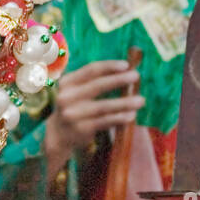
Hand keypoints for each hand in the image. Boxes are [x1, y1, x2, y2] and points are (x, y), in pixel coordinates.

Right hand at [44, 60, 144, 179]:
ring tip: (141, 100)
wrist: (59, 134)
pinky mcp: (80, 129)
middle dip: (119, 80)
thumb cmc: (76, 106)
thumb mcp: (78, 91)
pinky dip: (119, 118)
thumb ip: (96, 81)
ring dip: (124, 103)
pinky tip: (131, 116)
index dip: (109, 66)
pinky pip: (104, 122)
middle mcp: (67, 97)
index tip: (126, 65)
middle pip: (98, 86)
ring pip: (103, 106)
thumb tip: (127, 71)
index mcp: (67, 83)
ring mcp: (73, 114)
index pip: (90, 70)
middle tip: (136, 76)